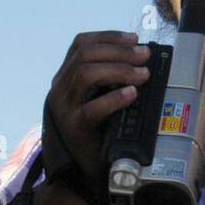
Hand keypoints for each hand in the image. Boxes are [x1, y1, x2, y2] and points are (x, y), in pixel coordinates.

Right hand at [46, 32, 150, 184]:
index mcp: (65, 76)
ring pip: (85, 75)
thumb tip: (142, 57)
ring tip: (142, 74)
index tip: (134, 38)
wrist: (85, 168)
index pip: (81, 44)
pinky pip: (92, 108)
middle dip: (119, 51)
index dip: (108, 37)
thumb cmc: (99, 129)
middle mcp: (60, 88)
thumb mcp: (100, 96)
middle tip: (145, 56)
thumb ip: (111, 78)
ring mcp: (64, 107)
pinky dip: (114, 98)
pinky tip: (132, 94)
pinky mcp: (74, 127)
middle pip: (85, 55)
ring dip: (119, 70)